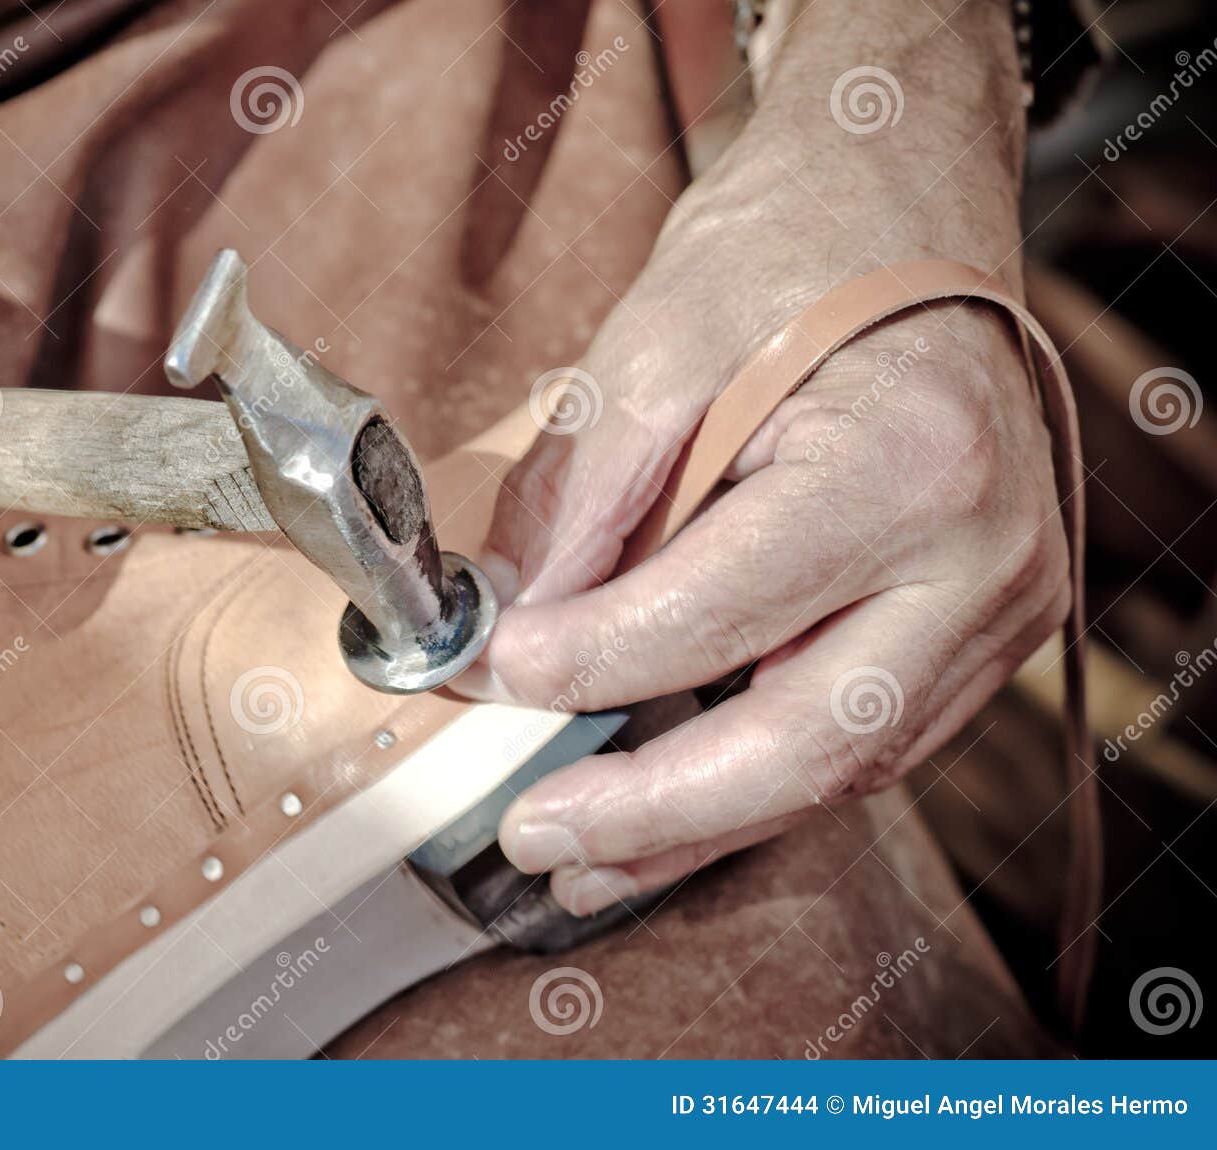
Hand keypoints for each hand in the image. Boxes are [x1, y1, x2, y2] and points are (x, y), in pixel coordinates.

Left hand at [453, 1, 1069, 913]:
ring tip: (584, 858)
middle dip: (654, 811)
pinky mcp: (977, 636)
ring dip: (700, 826)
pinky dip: (753, 787)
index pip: (720, 614)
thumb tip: (511, 629)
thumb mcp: (656, 349)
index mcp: (906, 468)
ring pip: (839, 769)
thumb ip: (583, 503)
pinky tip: (667, 818)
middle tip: (535, 833)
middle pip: (808, 743)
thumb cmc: (790, 257)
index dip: (589, 662)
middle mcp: (979, 562)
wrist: (906, 208)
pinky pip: (860, 742)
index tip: (493, 672)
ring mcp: (996, 612)